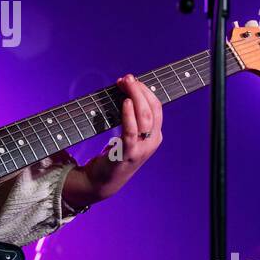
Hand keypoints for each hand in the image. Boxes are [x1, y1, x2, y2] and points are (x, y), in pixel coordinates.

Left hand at [62, 73, 163, 207]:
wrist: (103, 181)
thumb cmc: (114, 154)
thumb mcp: (128, 135)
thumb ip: (131, 116)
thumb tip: (125, 88)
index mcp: (155, 135)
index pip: (156, 107)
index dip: (144, 90)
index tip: (131, 79)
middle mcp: (152, 141)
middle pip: (152, 109)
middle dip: (140, 90)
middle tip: (127, 78)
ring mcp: (142, 148)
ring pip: (144, 117)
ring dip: (134, 97)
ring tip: (124, 84)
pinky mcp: (127, 154)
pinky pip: (131, 131)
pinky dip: (128, 115)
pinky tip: (124, 102)